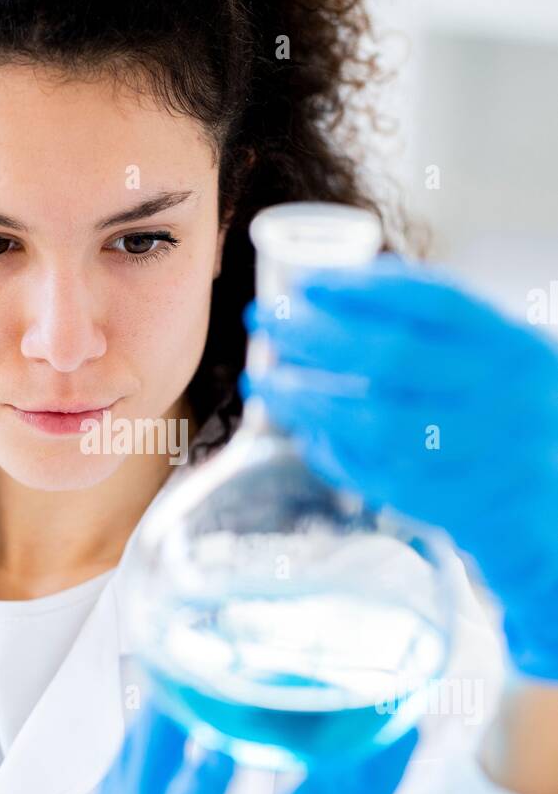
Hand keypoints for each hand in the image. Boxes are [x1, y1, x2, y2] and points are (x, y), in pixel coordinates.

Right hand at [37, 698, 417, 793]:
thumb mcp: (127, 785)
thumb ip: (160, 732)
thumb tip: (186, 659)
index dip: (200, 792)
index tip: (215, 744)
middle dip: (333, 785)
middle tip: (360, 719)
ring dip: (373, 778)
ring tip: (400, 718)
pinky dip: (378, 784)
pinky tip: (399, 737)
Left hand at [240, 259, 557, 679]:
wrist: (556, 511)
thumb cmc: (512, 417)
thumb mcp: (502, 359)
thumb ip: (442, 329)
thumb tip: (348, 284)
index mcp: (514, 346)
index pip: (434, 302)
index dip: (362, 289)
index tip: (304, 282)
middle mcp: (504, 396)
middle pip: (393, 358)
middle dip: (317, 335)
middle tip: (264, 320)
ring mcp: (482, 455)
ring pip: (377, 422)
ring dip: (310, 400)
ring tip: (264, 382)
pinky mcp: (458, 505)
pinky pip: (379, 476)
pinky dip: (336, 454)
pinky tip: (306, 435)